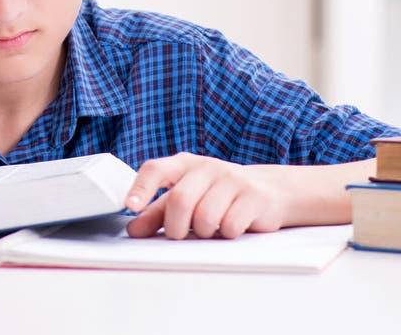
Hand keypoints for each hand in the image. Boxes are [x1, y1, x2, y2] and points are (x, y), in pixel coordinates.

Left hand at [124, 152, 288, 239]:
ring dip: (204, 232)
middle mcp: (206, 166)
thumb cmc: (218, 194)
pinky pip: (230, 225)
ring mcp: (232, 178)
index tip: (131, 206)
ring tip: (210, 228)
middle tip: (181, 235)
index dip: (141, 188)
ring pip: (205, 216)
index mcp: (184, 164)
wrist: (269, 189)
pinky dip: (226, 234)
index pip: (156, 169)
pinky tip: (230, 227)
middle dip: (176, 227)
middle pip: (180, 200)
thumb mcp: (186, 197)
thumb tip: (133, 229)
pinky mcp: (253, 196)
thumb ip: (158, 213)